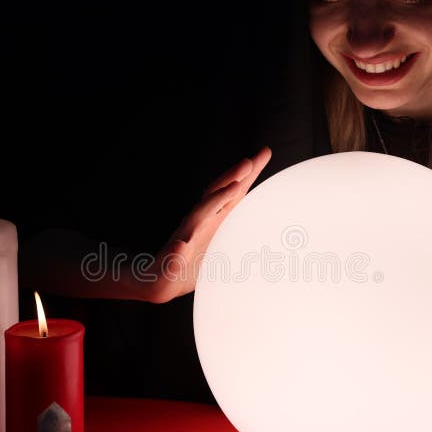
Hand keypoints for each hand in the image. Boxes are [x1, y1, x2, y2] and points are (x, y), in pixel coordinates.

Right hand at [143, 146, 271, 303]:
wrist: (160, 279)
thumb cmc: (194, 262)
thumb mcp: (220, 244)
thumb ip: (239, 232)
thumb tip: (272, 231)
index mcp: (214, 219)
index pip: (232, 191)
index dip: (247, 173)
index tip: (265, 152)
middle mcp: (198, 222)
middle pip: (215, 194)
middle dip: (231, 177)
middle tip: (248, 162)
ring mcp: (184, 238)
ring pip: (198, 217)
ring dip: (214, 202)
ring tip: (232, 190)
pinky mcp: (171, 260)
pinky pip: (174, 256)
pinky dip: (177, 251)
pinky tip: (181, 246)